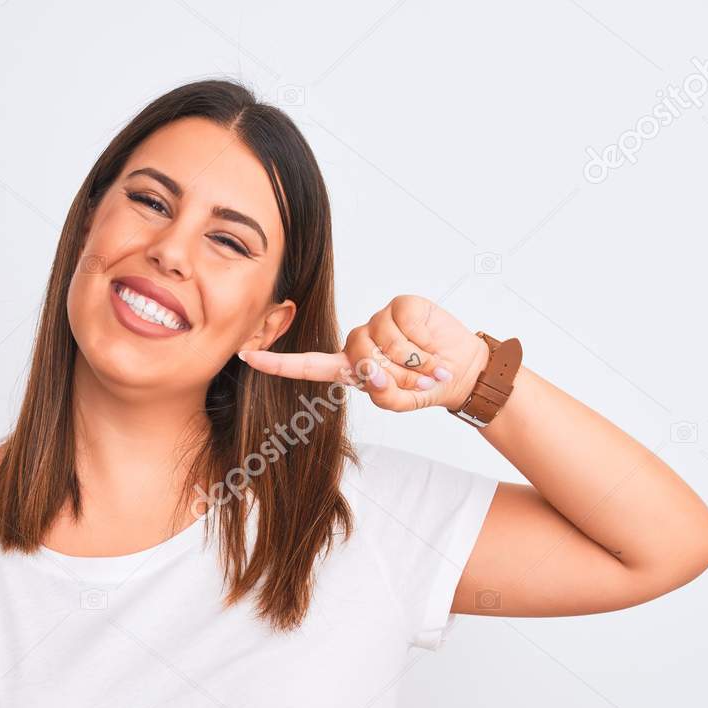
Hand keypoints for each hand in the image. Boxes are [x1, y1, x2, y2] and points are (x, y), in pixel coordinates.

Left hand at [238, 294, 489, 411]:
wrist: (462, 370)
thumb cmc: (425, 387)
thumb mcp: (401, 402)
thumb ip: (382, 395)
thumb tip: (369, 370)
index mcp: (349, 368)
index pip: (307, 365)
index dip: (277, 362)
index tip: (246, 355)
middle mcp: (359, 341)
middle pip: (356, 357)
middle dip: (391, 377)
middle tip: (417, 382)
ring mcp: (378, 320)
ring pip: (380, 343)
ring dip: (409, 364)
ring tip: (427, 367)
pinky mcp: (399, 306)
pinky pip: (401, 328)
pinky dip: (420, 346)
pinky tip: (431, 348)